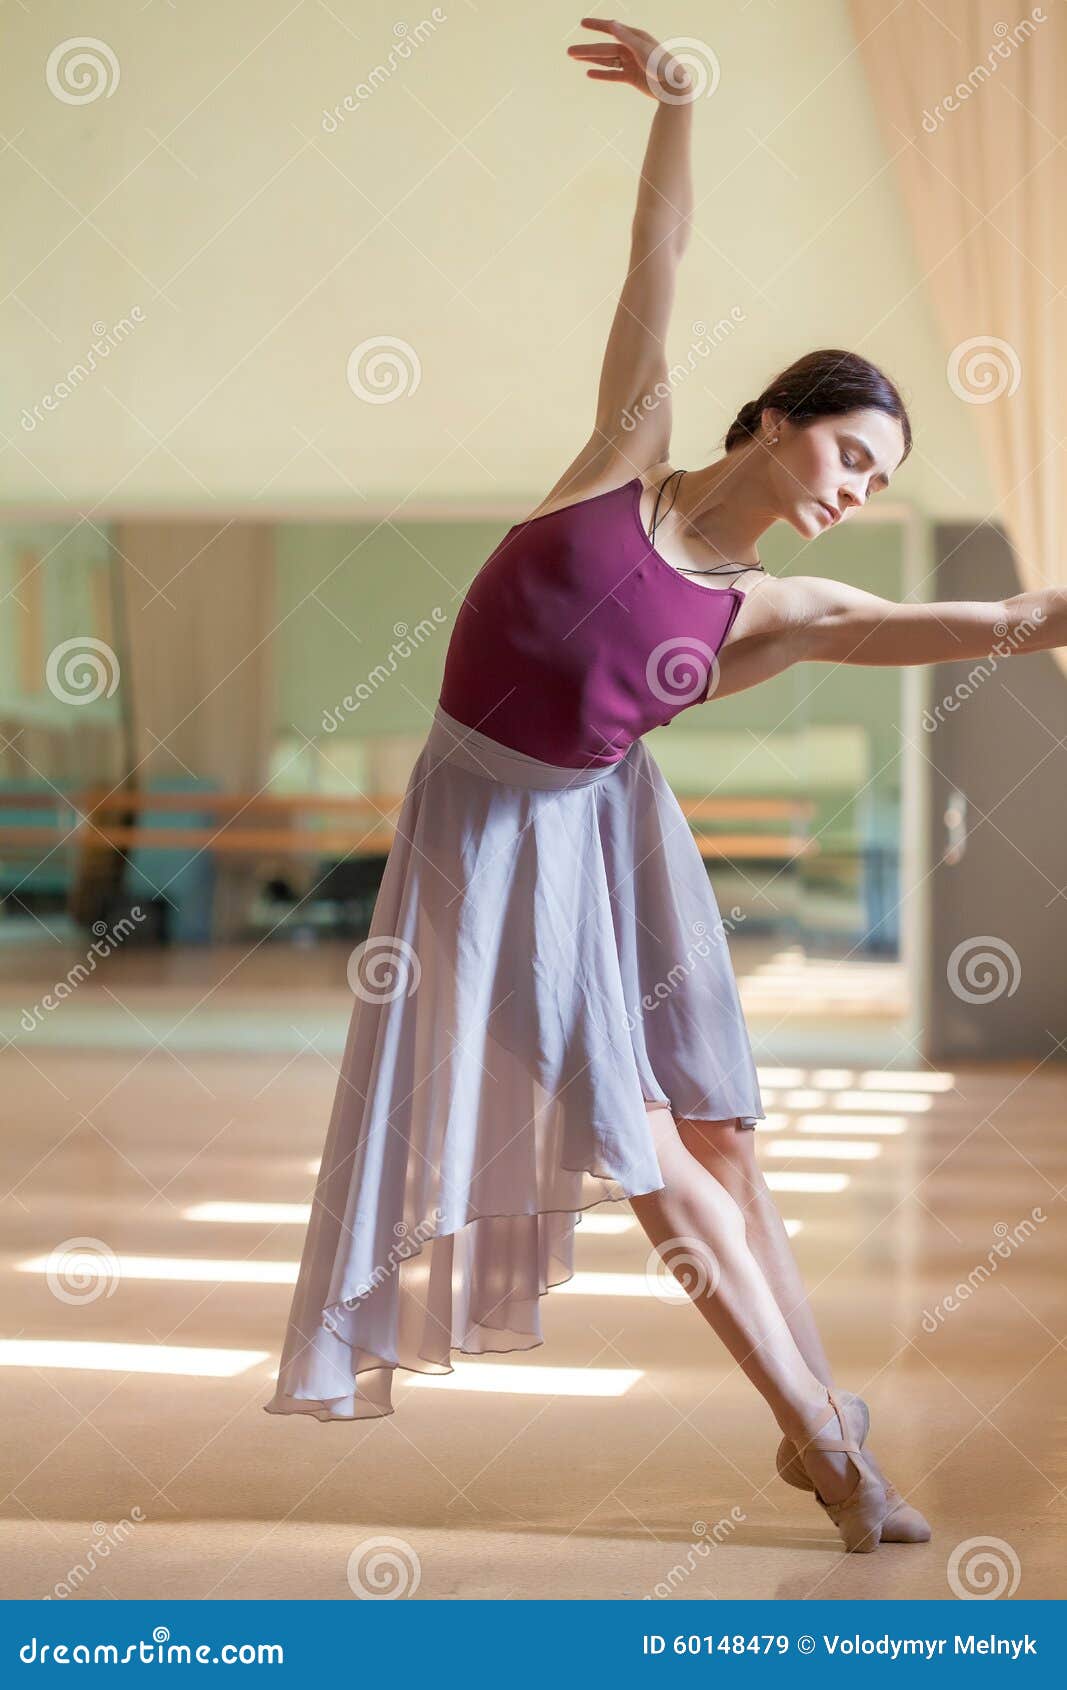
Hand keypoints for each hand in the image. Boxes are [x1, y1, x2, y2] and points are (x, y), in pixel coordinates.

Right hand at [567, 17, 693, 101]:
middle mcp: (631, 48)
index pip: (612, 28)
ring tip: (575, 59)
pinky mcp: (632, 77)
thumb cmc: (661, 65)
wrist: (673, 87)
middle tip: (569, 52)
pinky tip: (589, 73)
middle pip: (604, 49)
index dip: (597, 25)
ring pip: (607, 61)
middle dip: (587, 50)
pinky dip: (602, 74)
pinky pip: (613, 75)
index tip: (582, 23)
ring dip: (591, 60)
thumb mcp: (642, 49)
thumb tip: (611, 24)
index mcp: (635, 37)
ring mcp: (631, 63)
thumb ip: (625, 37)